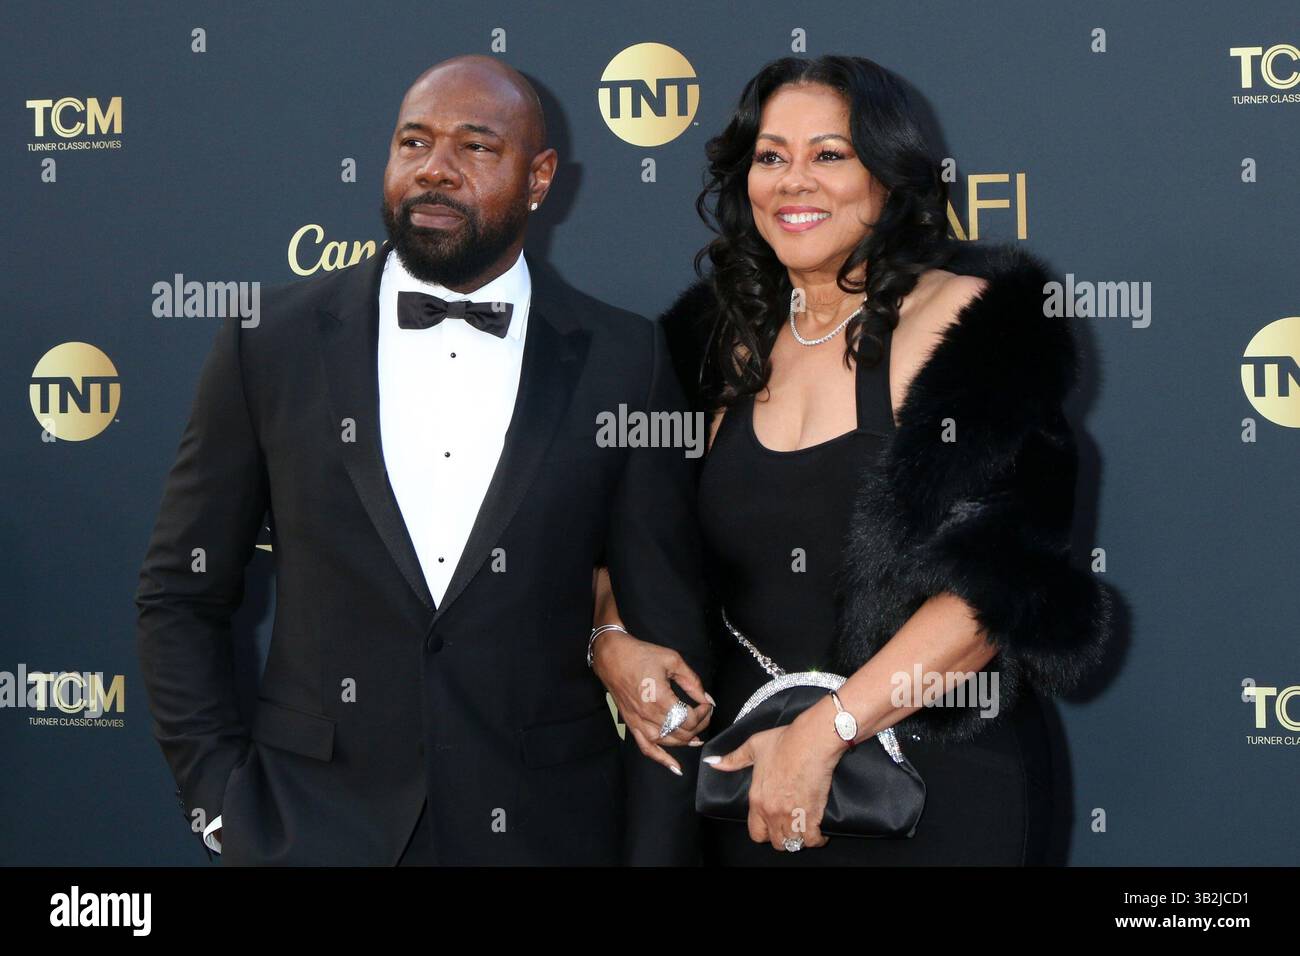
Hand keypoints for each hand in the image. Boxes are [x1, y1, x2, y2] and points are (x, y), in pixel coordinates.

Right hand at [591, 628, 713, 775]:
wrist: (612, 656)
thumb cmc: (640, 654)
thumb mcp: (672, 660)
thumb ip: (692, 681)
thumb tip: (707, 698)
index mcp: (659, 698)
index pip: (689, 718)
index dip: (703, 713)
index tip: (707, 704)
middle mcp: (648, 714)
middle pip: (681, 732)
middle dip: (698, 726)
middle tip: (704, 714)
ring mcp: (638, 721)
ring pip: (667, 742)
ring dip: (684, 742)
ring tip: (696, 737)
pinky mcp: (631, 724)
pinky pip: (646, 748)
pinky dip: (661, 759)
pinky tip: (674, 767)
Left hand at [704, 710, 844, 850]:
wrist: (811, 741)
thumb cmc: (785, 741)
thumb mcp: (754, 746)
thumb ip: (734, 759)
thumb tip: (713, 762)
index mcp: (757, 799)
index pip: (756, 833)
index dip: (764, 832)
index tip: (772, 826)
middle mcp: (772, 811)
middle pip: (777, 842)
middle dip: (783, 837)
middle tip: (790, 827)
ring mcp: (792, 815)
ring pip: (793, 843)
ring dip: (799, 839)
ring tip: (804, 830)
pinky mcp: (811, 814)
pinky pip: (813, 840)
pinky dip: (817, 839)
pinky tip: (820, 833)